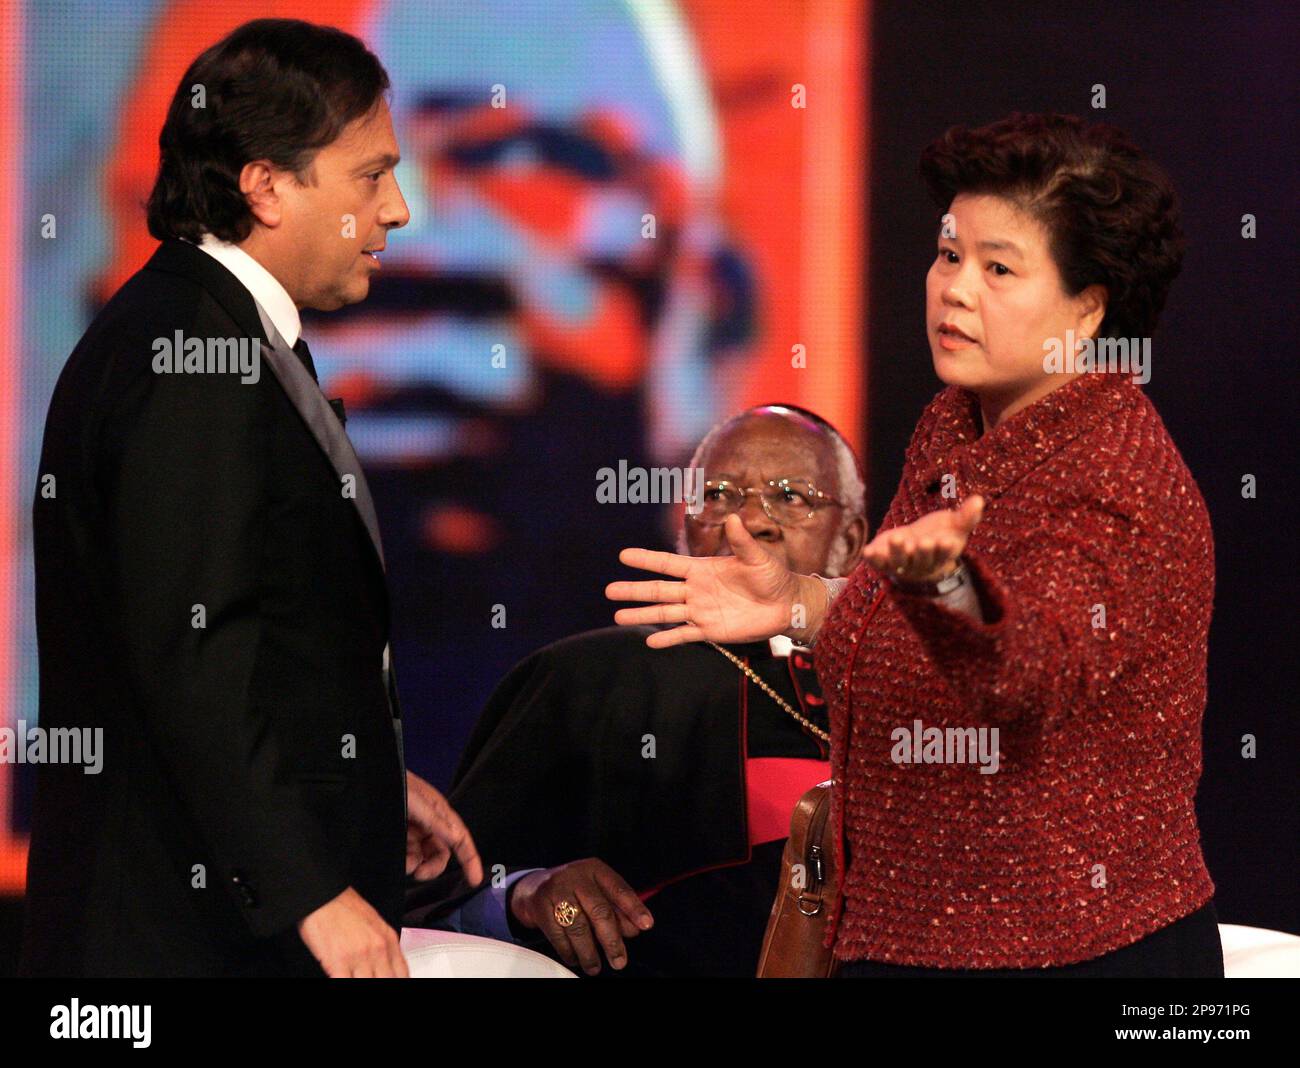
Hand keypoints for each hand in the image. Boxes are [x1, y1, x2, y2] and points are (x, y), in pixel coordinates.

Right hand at [297, 886, 408, 977]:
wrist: (324, 896)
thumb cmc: (344, 907)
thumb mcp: (374, 924)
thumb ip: (383, 946)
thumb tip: (386, 966)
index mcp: (389, 940)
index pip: (402, 974)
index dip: (396, 981)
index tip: (389, 980)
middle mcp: (378, 949)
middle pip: (387, 981)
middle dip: (380, 983)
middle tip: (367, 977)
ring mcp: (359, 957)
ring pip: (367, 984)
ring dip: (361, 983)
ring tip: (354, 977)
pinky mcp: (338, 962)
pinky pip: (345, 983)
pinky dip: (344, 984)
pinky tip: (342, 978)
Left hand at [405, 771, 482, 884]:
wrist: (368, 781)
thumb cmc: (395, 785)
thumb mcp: (417, 801)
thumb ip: (436, 820)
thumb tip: (456, 837)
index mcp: (439, 812)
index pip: (460, 838)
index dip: (470, 858)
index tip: (475, 880)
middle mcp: (428, 823)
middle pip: (440, 852)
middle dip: (433, 866)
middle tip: (420, 874)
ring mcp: (412, 831)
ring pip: (422, 857)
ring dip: (416, 865)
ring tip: (404, 865)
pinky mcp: (397, 837)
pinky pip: (407, 855)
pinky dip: (405, 862)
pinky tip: (398, 860)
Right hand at [509, 859, 653, 973]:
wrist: (533, 887)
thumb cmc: (574, 891)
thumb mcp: (596, 891)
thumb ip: (616, 908)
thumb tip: (634, 930)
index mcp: (595, 870)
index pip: (619, 889)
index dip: (634, 908)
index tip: (646, 925)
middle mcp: (576, 876)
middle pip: (599, 911)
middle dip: (612, 940)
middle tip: (619, 961)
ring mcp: (557, 890)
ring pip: (578, 927)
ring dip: (589, 953)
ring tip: (595, 967)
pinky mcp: (541, 906)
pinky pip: (558, 935)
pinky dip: (569, 952)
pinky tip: (576, 959)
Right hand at [606, 514, 815, 647]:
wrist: (787, 605)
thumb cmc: (773, 576)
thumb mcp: (757, 557)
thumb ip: (741, 541)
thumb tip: (732, 517)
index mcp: (702, 569)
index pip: (668, 564)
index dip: (647, 560)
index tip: (623, 555)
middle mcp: (696, 590)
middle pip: (658, 590)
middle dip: (634, 590)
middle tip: (609, 591)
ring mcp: (700, 611)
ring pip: (665, 613)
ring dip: (641, 614)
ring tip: (617, 617)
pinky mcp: (710, 631)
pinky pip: (684, 635)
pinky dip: (667, 638)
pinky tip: (649, 641)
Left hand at [862, 495, 984, 583]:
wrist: (915, 548)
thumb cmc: (939, 535)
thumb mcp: (955, 526)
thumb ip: (966, 516)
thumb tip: (979, 500)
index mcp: (940, 556)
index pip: (943, 554)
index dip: (944, 549)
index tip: (946, 541)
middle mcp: (920, 564)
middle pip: (922, 560)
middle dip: (922, 552)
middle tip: (923, 542)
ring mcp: (901, 564)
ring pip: (899, 561)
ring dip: (898, 552)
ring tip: (898, 538)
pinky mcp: (883, 561)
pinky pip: (878, 563)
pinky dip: (873, 559)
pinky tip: (867, 551)